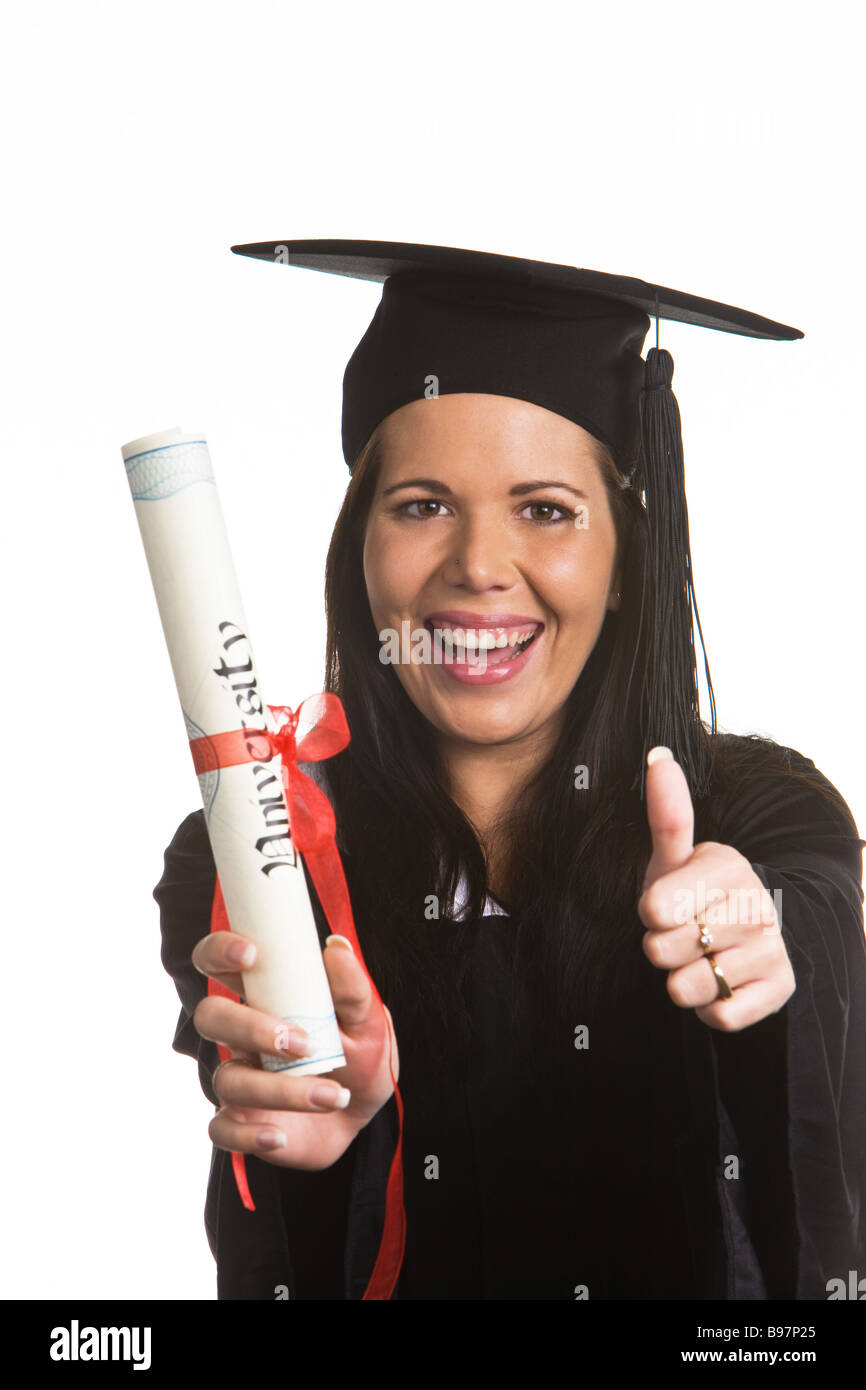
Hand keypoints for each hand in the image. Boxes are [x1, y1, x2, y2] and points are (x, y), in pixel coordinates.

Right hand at [191, 932, 397, 1169]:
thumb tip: (337, 947)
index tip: (251, 954)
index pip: (219, 962)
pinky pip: (221, 1130)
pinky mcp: (240, 1123)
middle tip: (301, 1043)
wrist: (362, 1116)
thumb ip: (354, 990)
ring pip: (228, 1079)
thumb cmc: (359, 1058)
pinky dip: (248, 1136)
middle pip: (210, 1016)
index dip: (220, 951)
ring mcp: (238, 1079)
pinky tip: (280, 1136)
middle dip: (249, 1027)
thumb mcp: (369, 1024)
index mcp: (266, 999)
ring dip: (280, 1089)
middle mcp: (242, 1036)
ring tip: (332, 1095)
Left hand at [637, 748, 795, 1030]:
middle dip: (660, 949)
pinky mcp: (780, 990)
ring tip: (698, 959)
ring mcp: (772, 948)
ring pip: (687, 987)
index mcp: (728, 866)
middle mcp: (757, 904)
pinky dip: (707, 1009)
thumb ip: (666, 814)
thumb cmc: (694, 897)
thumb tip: (657, 755)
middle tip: (681, 935)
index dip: (648, 914)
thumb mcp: (673, 859)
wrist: (742, 942)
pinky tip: (719, 985)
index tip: (663, 907)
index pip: (653, 908)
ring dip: (681, 982)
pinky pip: (718, 1016)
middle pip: (663, 950)